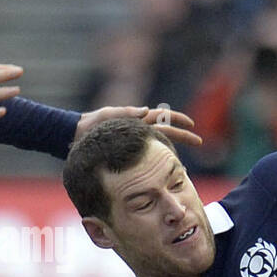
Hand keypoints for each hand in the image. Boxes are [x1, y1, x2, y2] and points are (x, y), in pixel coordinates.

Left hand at [75, 105, 201, 147]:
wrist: (76, 136)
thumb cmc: (91, 125)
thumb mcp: (108, 116)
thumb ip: (126, 112)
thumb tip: (147, 110)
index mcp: (137, 119)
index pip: (163, 117)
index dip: (178, 120)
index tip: (192, 125)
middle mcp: (140, 130)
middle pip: (167, 131)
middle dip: (184, 136)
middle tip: (200, 142)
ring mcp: (136, 141)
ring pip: (161, 143)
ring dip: (174, 148)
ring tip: (186, 159)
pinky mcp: (130, 152)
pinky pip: (150, 155)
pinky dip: (160, 158)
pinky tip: (167, 167)